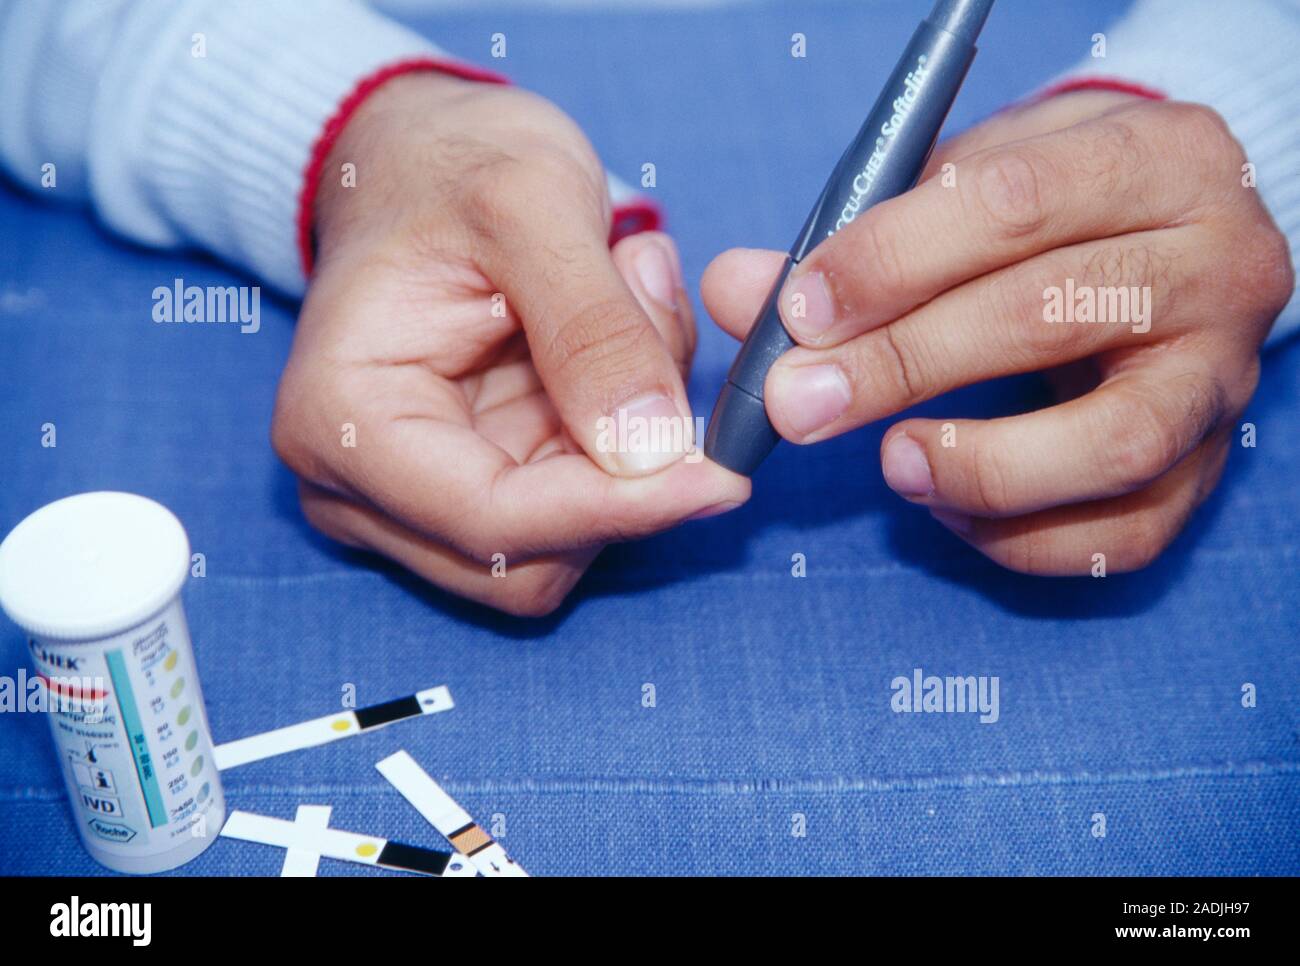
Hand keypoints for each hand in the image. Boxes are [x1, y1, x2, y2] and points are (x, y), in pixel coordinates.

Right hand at [273, 74, 747, 614]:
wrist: (425, 162)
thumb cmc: (452, 167)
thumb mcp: (530, 206)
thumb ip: (593, 329)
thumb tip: (652, 450)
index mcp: (342, 419)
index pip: (489, 520)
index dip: (614, 509)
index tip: (720, 477)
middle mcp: (361, 485)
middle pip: (528, 558)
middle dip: (621, 474)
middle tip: (660, 330)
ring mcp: (417, 498)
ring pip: (565, 543)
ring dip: (628, 453)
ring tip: (631, 308)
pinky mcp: (476, 488)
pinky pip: (578, 507)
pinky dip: (624, 441)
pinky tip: (622, 346)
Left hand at [703, 91, 1292, 573]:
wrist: (1166, 247)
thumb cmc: (1047, 213)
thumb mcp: (961, 184)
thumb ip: (849, 237)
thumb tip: (734, 291)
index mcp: (1155, 159)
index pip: (1016, 200)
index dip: (894, 259)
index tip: (801, 308)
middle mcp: (1214, 264)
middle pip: (1050, 315)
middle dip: (903, 364)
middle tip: (798, 403)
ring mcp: (1220, 377)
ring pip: (1112, 441)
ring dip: (979, 464)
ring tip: (889, 463)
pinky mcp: (1209, 471)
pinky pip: (1123, 534)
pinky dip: (1019, 536)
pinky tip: (943, 506)